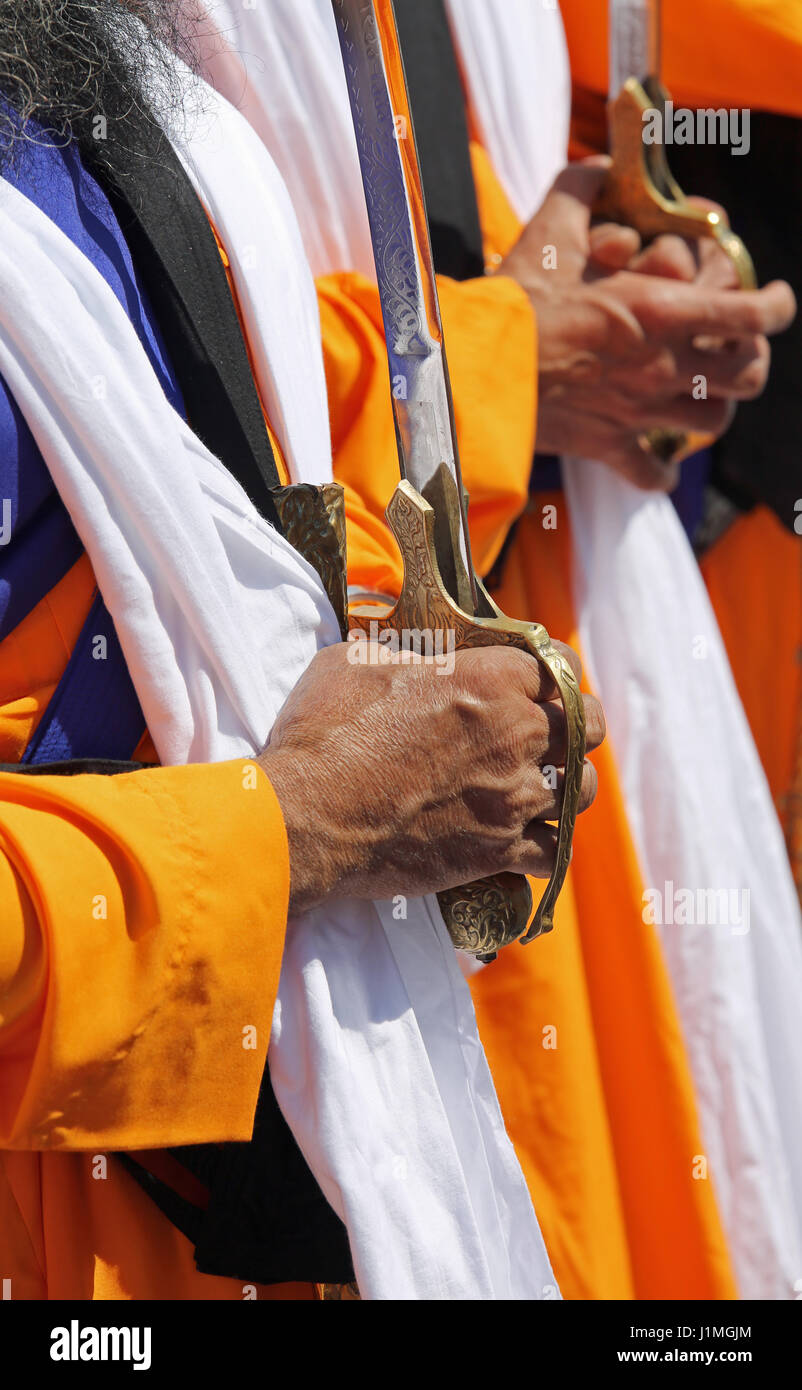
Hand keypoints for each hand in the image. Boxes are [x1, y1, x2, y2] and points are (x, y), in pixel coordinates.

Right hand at [259, 641, 603, 914]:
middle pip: (587, 725)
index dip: (550, 672)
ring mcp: (513, 797)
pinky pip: (554, 852)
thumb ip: (404, 653)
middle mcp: (516, 734)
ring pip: (580, 791)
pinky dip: (547, 847)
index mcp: (489, 679)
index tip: (539, 682)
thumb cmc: (324, 733)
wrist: (307, 816)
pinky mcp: (499, 852)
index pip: (556, 666)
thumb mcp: (355, 661)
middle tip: (555, 734)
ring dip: (568, 786)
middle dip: (576, 726)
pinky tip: (531, 841)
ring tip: (548, 788)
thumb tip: (411, 652)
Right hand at [499, 159, 796, 488]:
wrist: (475, 372)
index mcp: (660, 312)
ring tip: (699, 392)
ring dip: (714, 406)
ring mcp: (638, 412)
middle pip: (747, 374)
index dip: (777, 304)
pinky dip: (662, 470)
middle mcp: (662, 367)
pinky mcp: (607, 446)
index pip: (752, 313)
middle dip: (750, 356)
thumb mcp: (550, 228)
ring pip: (712, 423)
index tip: (775, 297)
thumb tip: (601, 165)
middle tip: (734, 344)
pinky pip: (653, 473)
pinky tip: (656, 456)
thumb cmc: (516, 302)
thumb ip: (583, 186)